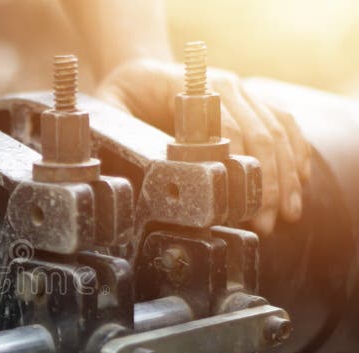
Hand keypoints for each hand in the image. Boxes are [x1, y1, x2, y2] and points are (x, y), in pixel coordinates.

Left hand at [95, 58, 311, 234]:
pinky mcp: (252, 102)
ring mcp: (243, 93)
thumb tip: (125, 166)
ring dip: (287, 177)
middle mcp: (227, 86)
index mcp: (194, 87)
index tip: (243, 206)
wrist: (141, 72)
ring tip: (287, 213)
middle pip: (262, 135)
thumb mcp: (111, 109)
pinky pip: (285, 124)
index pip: (230, 130)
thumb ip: (119, 132)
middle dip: (268, 184)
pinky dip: (295, 154)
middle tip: (266, 222)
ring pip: (280, 132)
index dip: (241, 171)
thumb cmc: (124, 95)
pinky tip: (298, 183)